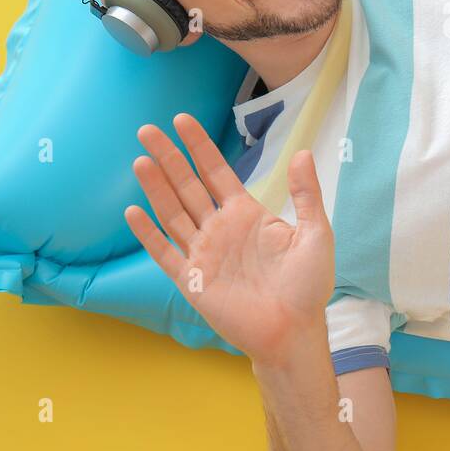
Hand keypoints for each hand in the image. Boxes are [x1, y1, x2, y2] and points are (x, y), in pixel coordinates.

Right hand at [124, 112, 334, 360]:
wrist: (294, 331)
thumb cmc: (308, 286)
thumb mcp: (316, 233)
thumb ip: (306, 195)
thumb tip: (303, 153)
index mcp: (246, 214)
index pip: (216, 172)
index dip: (199, 146)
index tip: (182, 120)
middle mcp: (220, 229)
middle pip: (187, 185)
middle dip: (168, 157)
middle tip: (147, 129)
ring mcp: (204, 253)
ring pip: (173, 212)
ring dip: (156, 187)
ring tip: (140, 160)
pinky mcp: (192, 280)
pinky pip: (165, 253)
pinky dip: (149, 234)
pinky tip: (133, 212)